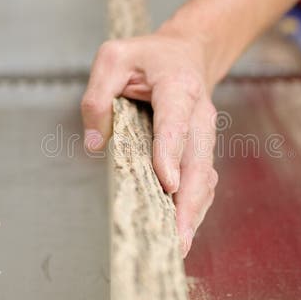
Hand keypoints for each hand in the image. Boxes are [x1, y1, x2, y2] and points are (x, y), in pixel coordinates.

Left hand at [81, 28, 217, 256]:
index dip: (171, 154)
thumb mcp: (113, 58)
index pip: (175, 123)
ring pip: (204, 178)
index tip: (167, 184)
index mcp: (178, 86)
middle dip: (188, 201)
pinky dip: (194, 208)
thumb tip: (95, 143)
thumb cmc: (148, 57)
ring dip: (193, 212)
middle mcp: (199, 114)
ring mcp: (205, 135)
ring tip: (178, 246)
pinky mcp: (202, 151)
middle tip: (176, 237)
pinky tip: (182, 233)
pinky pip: (202, 182)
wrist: (187, 53)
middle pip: (198, 161)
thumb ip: (98, 96)